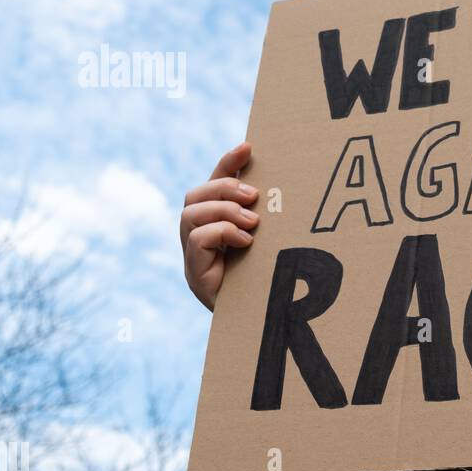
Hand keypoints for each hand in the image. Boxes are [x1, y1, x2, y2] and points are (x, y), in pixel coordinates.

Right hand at [181, 142, 259, 310]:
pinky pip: (196, 239)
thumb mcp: (269, 241)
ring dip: (224, 211)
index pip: (214, 184)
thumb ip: (265, 216)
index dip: (228, 163)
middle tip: (255, 197)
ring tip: (253, 222)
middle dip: (225, 189)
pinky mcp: (194, 274)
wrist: (262, 323)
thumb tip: (280, 187)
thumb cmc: (269, 280)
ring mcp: (192, 255)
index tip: (249, 146)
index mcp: (215, 223)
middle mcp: (197, 236)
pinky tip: (246, 241)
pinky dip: (221, 233)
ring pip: (191, 213)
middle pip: (196, 195)